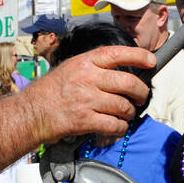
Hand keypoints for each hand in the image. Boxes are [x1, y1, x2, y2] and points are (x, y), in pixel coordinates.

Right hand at [21, 45, 153, 140]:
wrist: (32, 113)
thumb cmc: (50, 92)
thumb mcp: (70, 68)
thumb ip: (94, 68)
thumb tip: (119, 72)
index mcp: (85, 62)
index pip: (118, 54)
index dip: (139, 56)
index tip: (151, 61)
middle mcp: (88, 78)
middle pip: (128, 82)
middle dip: (141, 93)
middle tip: (142, 98)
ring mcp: (87, 99)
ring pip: (124, 106)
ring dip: (129, 113)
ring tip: (126, 115)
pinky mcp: (86, 120)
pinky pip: (114, 125)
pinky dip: (120, 128)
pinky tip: (117, 127)